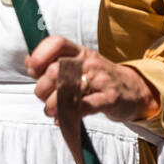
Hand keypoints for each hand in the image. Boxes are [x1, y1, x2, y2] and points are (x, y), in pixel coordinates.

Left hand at [26, 36, 160, 121]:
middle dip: (42, 89)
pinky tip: (65, 120)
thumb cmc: (101, 80)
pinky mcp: (109, 98)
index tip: (32, 70)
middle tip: (44, 99)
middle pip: (55, 70)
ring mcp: (101, 79)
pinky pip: (83, 106)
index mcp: (80, 52)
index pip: (56, 43)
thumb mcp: (80, 65)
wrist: (135, 91)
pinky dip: (69, 115)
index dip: (40, 55)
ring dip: (53, 105)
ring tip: (52, 111)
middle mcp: (90, 62)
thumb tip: (29, 62)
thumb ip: (55, 63)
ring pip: (66, 89)